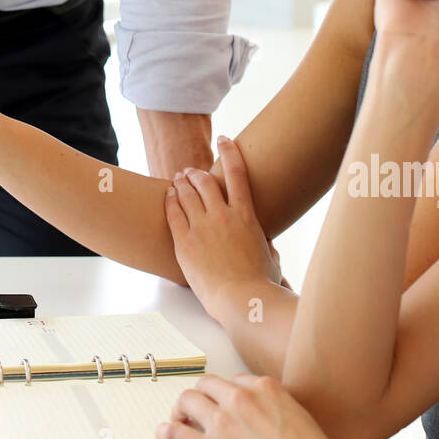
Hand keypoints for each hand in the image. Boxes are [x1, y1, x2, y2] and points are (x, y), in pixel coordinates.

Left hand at [155, 372, 340, 438]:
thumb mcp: (298, 416)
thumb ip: (275, 408)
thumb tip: (264, 416)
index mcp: (263, 387)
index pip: (233, 381)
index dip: (226, 395)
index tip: (224, 404)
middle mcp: (239, 398)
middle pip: (206, 385)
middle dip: (201, 396)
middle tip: (197, 410)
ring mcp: (221, 422)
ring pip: (187, 400)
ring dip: (181, 410)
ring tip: (180, 420)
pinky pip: (177, 432)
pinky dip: (167, 431)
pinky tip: (164, 434)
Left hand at [165, 136, 287, 322]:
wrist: (241, 299)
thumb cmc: (260, 284)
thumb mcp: (270, 260)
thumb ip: (267, 248)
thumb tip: (268, 248)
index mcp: (246, 216)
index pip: (237, 173)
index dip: (230, 152)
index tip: (225, 140)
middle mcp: (223, 215)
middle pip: (205, 181)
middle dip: (196, 172)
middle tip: (190, 171)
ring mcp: (202, 227)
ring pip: (187, 194)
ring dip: (182, 182)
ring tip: (178, 178)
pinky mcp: (185, 241)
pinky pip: (173, 213)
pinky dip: (170, 200)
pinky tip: (168, 195)